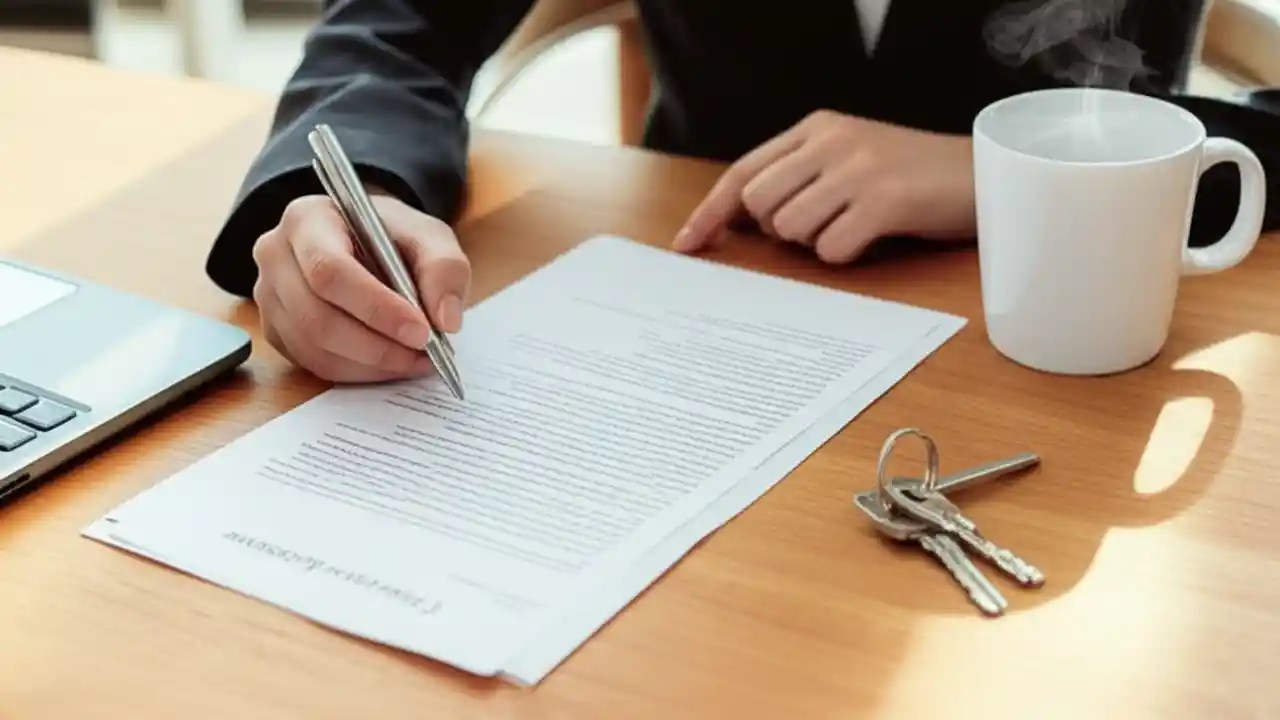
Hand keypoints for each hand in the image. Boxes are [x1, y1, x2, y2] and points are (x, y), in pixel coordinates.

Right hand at [251, 191, 469, 381]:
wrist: (363, 240)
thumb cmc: (391, 235)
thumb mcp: (428, 235)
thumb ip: (444, 268)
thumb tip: (446, 321)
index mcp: (307, 219)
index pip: (329, 271)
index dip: (377, 308)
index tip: (422, 332)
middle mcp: (276, 256)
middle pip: (317, 316)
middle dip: (377, 345)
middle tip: (425, 354)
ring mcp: (269, 296)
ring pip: (313, 347)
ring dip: (371, 364)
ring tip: (415, 360)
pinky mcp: (276, 330)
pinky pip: (313, 363)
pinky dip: (357, 371)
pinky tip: (390, 363)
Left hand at [674, 110, 976, 262]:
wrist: (986, 175)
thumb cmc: (913, 180)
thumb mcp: (850, 162)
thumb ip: (799, 178)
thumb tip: (739, 220)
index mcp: (817, 128)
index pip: (744, 172)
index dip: (710, 210)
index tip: (686, 244)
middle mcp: (832, 141)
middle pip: (760, 204)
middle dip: (779, 229)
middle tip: (824, 225)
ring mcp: (857, 167)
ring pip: (791, 228)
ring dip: (817, 241)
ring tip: (858, 224)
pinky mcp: (884, 199)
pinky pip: (831, 248)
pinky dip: (847, 254)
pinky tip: (877, 235)